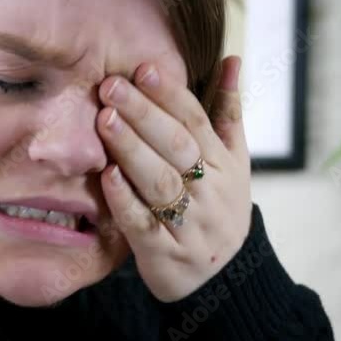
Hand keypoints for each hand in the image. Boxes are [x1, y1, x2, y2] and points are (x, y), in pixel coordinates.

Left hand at [96, 55, 252, 301]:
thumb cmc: (221, 208)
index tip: (144, 69)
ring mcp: (188, 224)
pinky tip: (107, 176)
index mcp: (223, 165)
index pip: (196, 123)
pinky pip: (143, 225)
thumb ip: (228, 111)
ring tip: (105, 119)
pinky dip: (126, 200)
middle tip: (112, 85)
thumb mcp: (235, 161)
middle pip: (177, 147)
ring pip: (160, 182)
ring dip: (132, 149)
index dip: (171, 95)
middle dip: (144, 114)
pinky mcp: (164, 253)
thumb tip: (232, 60)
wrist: (226, 280)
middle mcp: (209, 192)